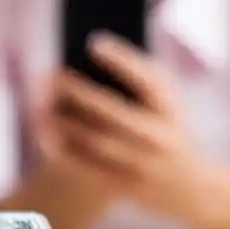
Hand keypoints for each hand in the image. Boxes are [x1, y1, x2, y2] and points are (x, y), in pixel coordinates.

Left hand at [45, 33, 208, 219]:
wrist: (191, 187)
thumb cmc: (166, 128)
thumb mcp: (165, 103)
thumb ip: (136, 80)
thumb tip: (87, 57)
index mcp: (170, 108)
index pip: (147, 80)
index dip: (122, 60)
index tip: (93, 41)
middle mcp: (158, 137)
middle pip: (111, 111)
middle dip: (77, 90)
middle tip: (49, 73)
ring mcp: (142, 164)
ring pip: (93, 140)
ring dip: (61, 120)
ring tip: (38, 102)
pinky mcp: (124, 185)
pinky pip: (86, 166)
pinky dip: (61, 148)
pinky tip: (42, 132)